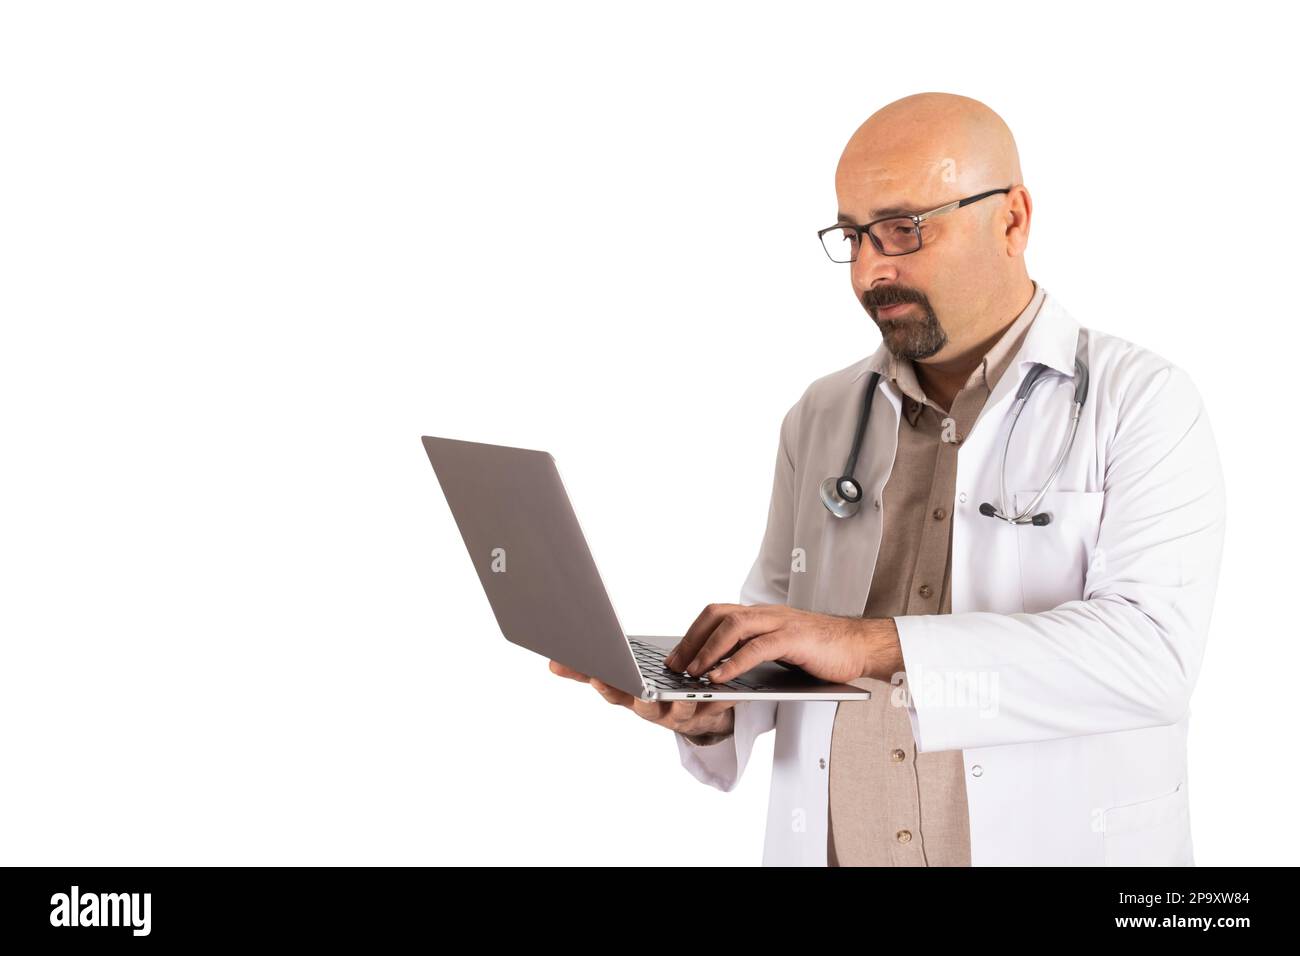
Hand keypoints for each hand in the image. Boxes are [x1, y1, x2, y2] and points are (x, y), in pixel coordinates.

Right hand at [548, 660, 735, 737]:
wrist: (696, 715)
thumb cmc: (652, 693)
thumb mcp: (621, 680)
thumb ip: (587, 672)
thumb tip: (552, 663)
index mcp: (631, 698)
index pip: (611, 692)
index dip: (600, 684)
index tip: (587, 672)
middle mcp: (653, 710)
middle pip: (641, 706)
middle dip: (632, 695)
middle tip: (622, 683)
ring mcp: (679, 713)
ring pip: (677, 708)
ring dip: (677, 700)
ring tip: (676, 688)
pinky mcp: (706, 711)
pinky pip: (714, 705)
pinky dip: (718, 698)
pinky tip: (723, 688)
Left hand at [662, 603, 902, 684]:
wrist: (860, 646)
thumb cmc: (822, 651)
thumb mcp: (781, 648)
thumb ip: (755, 650)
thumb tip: (722, 669)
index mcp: (761, 615)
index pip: (717, 614)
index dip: (693, 634)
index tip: (675, 657)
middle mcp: (767, 614)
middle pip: (717, 615)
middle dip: (692, 640)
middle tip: (675, 666)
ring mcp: (780, 623)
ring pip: (733, 626)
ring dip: (708, 650)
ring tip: (692, 672)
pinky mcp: (794, 638)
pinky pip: (757, 647)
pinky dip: (734, 662)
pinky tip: (720, 677)